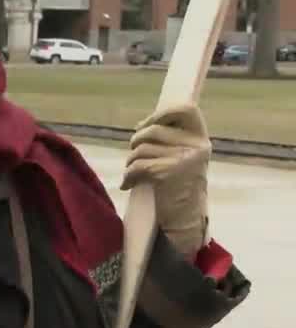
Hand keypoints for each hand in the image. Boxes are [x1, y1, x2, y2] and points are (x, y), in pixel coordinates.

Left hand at [120, 103, 210, 258]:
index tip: (145, 125)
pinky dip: (128, 176)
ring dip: (130, 162)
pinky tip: (128, 185)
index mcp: (200, 138)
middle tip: (134, 156)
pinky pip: (137, 166)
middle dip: (136, 141)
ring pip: (141, 148)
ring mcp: (184, 159)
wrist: (185, 219)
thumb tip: (141, 125)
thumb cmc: (179, 185)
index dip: (162, 112)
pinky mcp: (169, 173)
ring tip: (133, 173)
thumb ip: (169, 139)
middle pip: (153, 130)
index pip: (185, 109)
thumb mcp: (182, 156)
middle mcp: (196, 146)